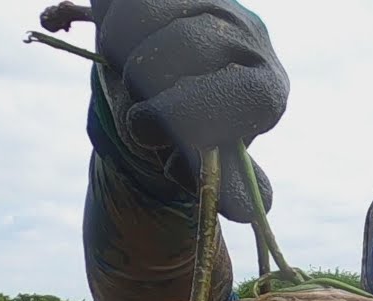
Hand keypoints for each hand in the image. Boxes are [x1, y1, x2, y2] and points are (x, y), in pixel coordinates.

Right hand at [90, 0, 289, 221]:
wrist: (170, 83)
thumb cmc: (193, 130)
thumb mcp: (209, 160)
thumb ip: (225, 183)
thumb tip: (245, 209)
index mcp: (265, 90)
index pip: (248, 96)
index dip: (195, 113)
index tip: (148, 130)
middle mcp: (246, 38)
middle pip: (187, 50)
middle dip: (147, 86)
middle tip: (141, 112)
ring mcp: (209, 3)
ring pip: (145, 17)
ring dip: (121, 53)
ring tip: (134, 77)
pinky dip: (107, 17)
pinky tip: (118, 39)